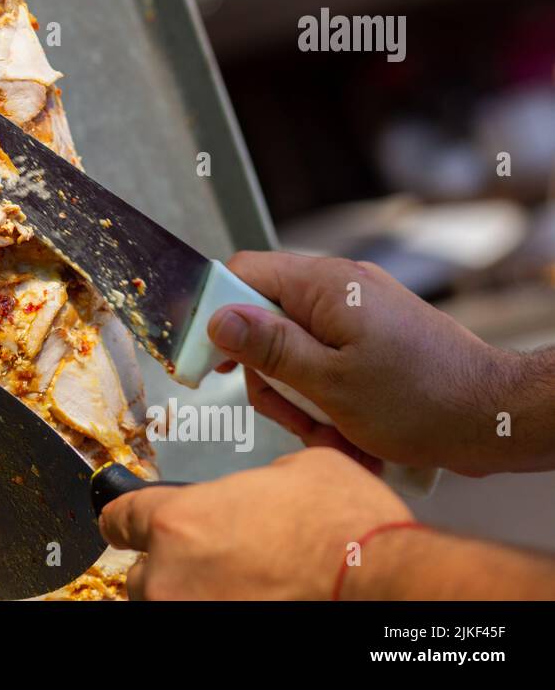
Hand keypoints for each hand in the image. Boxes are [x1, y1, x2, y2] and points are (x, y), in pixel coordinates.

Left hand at [100, 448, 412, 599]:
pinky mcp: (219, 645)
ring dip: (189, 595)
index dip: (125, 519)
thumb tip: (261, 488)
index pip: (121, 519)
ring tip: (232, 590)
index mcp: (178, 521)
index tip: (124, 525)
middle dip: (165, 568)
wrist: (382, 579)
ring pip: (165, 606)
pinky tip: (253, 601)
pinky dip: (218, 611)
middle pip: (139, 575)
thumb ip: (252, 483)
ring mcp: (190, 615)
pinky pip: (199, 624)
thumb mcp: (293, 470)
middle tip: (206, 564)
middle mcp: (170, 575)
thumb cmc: (344, 524)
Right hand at [207, 251, 538, 475]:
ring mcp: (357, 313)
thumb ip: (269, 348)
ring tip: (327, 429)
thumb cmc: (423, 400)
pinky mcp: (371, 337)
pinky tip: (345, 428)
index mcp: (325, 286)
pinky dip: (324, 396)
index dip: (214, 313)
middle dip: (265, 372)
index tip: (207, 359)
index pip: (241, 273)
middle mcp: (340, 289)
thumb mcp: (329, 382)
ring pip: (291, 347)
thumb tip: (217, 319)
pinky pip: (323, 360)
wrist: (495, 417)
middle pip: (263, 317)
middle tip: (286, 410)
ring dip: (297, 394)